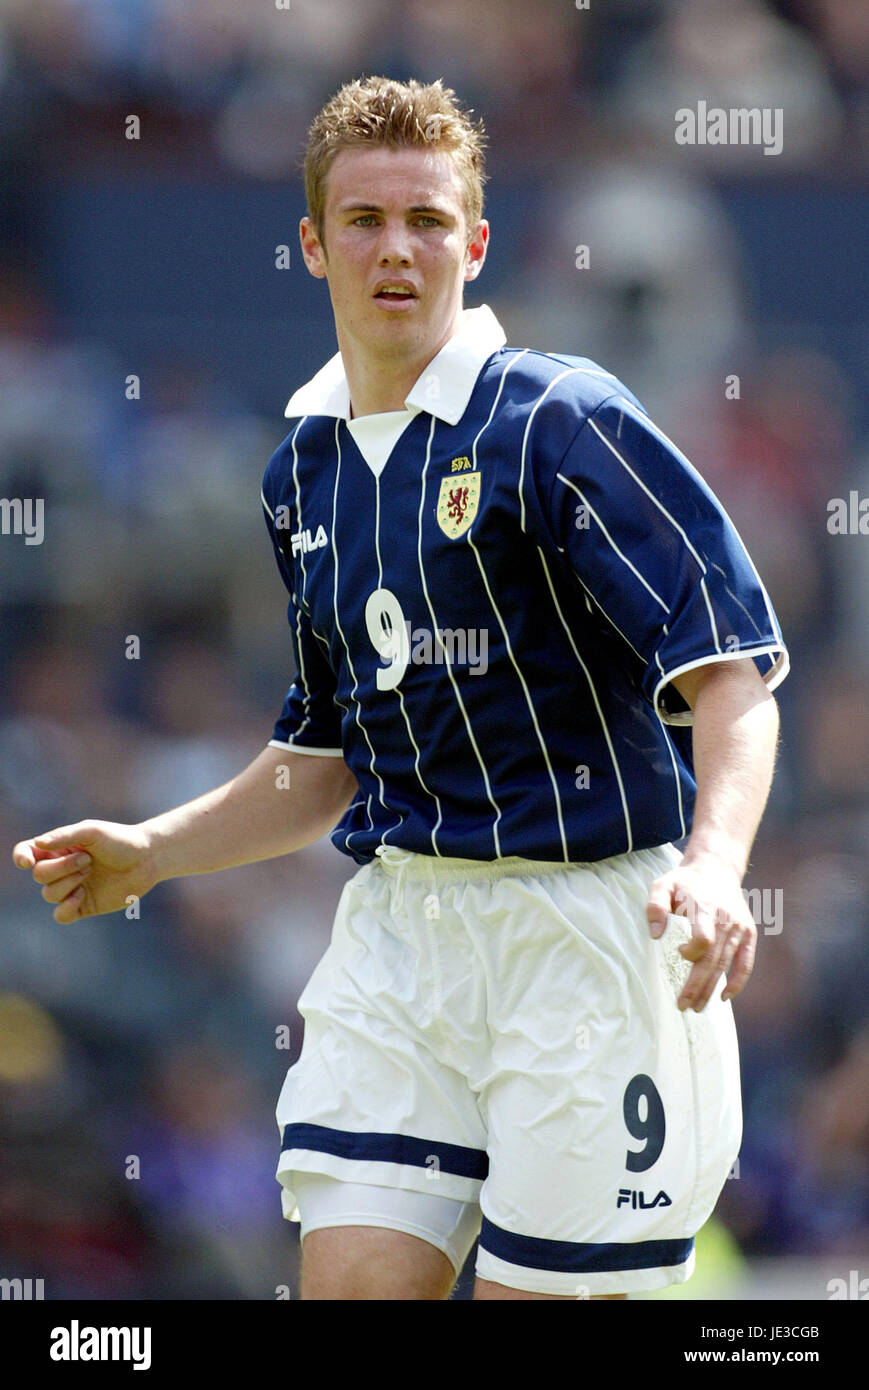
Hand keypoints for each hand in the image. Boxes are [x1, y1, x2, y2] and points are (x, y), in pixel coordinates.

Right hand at [12, 821, 156, 922]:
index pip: (27, 852)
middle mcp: (61, 868)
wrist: (147, 859)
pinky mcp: (83, 906)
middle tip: (88, 860)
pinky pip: (61, 915)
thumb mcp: (93, 831)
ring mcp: (71, 888)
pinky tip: (82, 895)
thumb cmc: (120, 840)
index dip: (21, 857)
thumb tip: (37, 844)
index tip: (27, 861)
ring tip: (91, 871)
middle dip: (61, 868)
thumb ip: (65, 836)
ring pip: (49, 894)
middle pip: (39, 875)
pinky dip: (66, 907)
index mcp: (59, 847)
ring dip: (68, 882)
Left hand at [646, 855, 756, 1010]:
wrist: (716, 868)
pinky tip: (724, 997)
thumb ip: (655, 906)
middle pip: (713, 959)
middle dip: (698, 985)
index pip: (704, 940)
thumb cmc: (684, 881)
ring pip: (726, 965)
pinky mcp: (748, 933)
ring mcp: (738, 927)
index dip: (692, 953)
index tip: (678, 954)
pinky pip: (746, 962)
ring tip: (698, 1007)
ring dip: (712, 988)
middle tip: (684, 1005)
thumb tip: (656, 936)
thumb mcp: (662, 885)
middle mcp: (725, 919)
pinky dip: (738, 982)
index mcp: (705, 908)